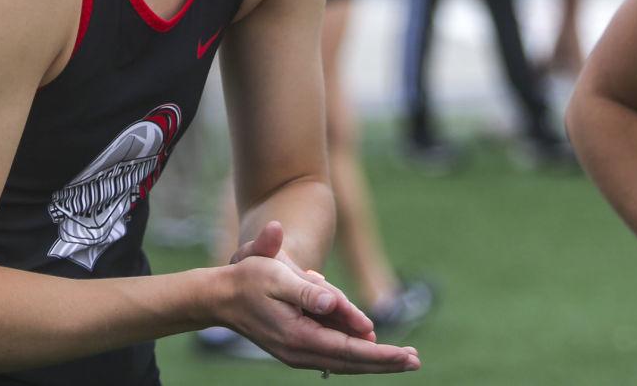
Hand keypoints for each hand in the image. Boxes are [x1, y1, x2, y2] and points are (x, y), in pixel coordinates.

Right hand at [220, 222, 420, 373]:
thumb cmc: (248, 279)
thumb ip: (307, 290)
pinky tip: (371, 344)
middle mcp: (300, 352)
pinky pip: (333, 353)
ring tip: (404, 357)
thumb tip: (334, 302)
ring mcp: (298, 352)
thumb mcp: (276, 275)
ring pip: (344, 360)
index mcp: (299, 337)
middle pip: (351, 362)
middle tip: (416, 361)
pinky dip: (355, 352)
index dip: (380, 354)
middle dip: (385, 362)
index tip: (407, 355)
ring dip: (373, 359)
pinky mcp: (298, 345)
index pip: (349, 350)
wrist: (220, 296)